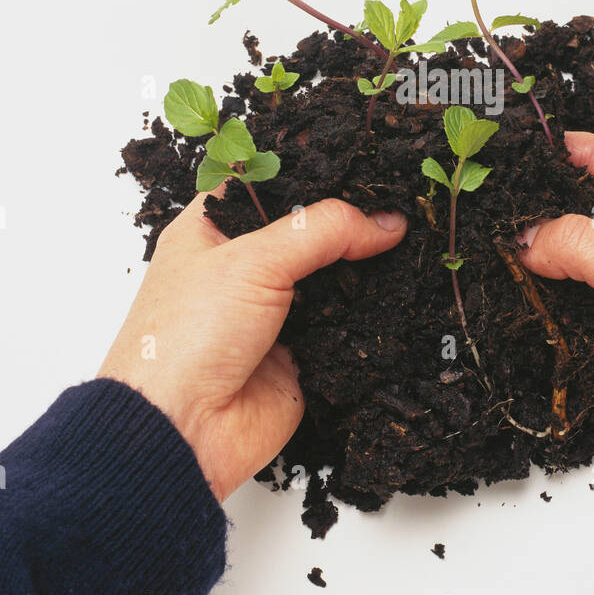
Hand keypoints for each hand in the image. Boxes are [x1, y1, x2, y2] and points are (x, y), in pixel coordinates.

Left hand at [100, 192, 406, 501]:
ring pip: (333, 276)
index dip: (314, 172)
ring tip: (412, 237)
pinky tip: (403, 288)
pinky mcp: (301, 351)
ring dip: (366, 265)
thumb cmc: (184, 339)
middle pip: (309, 229)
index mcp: (213, 229)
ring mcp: (274, 310)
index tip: (364, 163)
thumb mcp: (253, 260)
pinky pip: (346, 322)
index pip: (270, 184)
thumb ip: (323, 231)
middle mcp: (243, 266)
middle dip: (350, 220)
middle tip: (398, 200)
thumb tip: (385, 223)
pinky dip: (371, 311)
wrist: (181, 432)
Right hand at [519, 132, 593, 483]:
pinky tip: (512, 317)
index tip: (517, 145)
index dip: (565, 148)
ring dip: (533, 273)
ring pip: (567, 275)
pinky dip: (541, 324)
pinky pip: (568, 327)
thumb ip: (584, 247)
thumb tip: (530, 236)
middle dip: (536, 212)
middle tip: (487, 210)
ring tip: (485, 260)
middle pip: (579, 218)